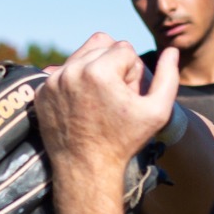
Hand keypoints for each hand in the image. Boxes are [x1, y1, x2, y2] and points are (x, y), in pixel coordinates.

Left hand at [36, 33, 180, 175]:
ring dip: (94, 69)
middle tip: (114, 96)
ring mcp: (53, 80)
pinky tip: (83, 105)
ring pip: (81, 54)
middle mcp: (72, 70)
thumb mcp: (157, 112)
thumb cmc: (124, 141)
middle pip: (102, 44)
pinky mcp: (41, 91)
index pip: (125, 48)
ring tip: (99, 99)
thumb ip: (169, 77)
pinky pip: (63, 70)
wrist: (86, 168)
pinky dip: (75, 81)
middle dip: (113, 65)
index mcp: (99, 71)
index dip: (132, 72)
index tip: (128, 95)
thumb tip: (172, 51)